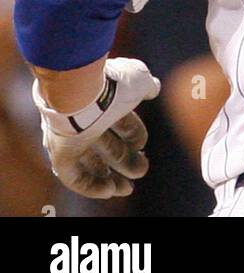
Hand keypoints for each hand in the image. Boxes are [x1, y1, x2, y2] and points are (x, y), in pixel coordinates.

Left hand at [33, 58, 160, 198]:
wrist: (79, 89)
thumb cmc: (112, 84)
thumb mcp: (138, 80)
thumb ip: (146, 86)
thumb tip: (153, 89)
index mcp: (103, 102)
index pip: (119, 122)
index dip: (133, 134)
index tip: (143, 145)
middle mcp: (85, 121)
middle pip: (106, 145)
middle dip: (125, 160)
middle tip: (141, 171)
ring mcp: (70, 139)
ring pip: (90, 163)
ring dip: (109, 177)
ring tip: (126, 190)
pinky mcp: (60, 155)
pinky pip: (74, 176)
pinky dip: (91, 185)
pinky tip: (109, 191)